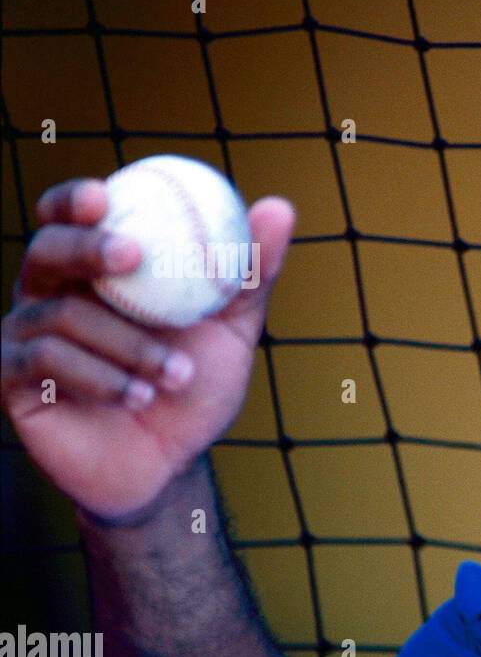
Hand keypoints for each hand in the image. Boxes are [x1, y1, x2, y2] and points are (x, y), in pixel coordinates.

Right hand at [1, 177, 294, 521]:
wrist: (169, 461)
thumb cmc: (192, 385)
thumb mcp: (232, 330)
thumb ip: (250, 272)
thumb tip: (279, 208)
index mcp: (94, 272)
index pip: (71, 218)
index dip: (74, 200)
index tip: (103, 195)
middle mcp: (50, 295)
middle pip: (47, 249)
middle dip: (85, 247)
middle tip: (130, 255)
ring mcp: (25, 337)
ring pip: (60, 314)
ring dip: (128, 344)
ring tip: (177, 375)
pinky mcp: (12, 381)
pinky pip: (45, 362)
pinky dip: (100, 377)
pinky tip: (138, 396)